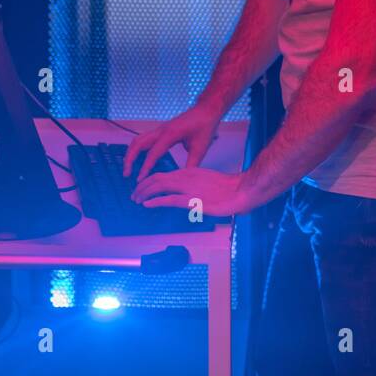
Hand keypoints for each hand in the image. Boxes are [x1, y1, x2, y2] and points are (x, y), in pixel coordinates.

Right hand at [121, 103, 220, 179]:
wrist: (206, 110)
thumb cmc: (204, 126)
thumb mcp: (200, 148)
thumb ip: (191, 164)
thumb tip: (183, 180)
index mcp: (170, 134)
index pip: (153, 154)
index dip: (145, 168)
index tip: (139, 180)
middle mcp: (161, 130)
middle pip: (137, 144)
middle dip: (129, 159)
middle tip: (126, 174)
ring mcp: (160, 129)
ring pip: (138, 140)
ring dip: (130, 153)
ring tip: (128, 168)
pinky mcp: (161, 130)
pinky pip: (144, 139)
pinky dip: (137, 149)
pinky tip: (137, 159)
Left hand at [130, 167, 254, 217]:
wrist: (240, 190)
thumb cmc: (228, 188)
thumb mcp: (206, 182)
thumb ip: (193, 185)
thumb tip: (182, 194)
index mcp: (189, 172)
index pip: (164, 174)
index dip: (151, 181)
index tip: (142, 187)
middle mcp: (186, 177)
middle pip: (158, 179)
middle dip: (143, 187)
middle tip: (134, 194)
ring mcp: (188, 187)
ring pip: (159, 186)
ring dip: (145, 193)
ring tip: (136, 198)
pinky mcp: (192, 200)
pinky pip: (168, 199)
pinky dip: (155, 201)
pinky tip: (147, 204)